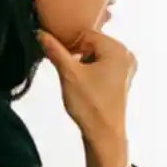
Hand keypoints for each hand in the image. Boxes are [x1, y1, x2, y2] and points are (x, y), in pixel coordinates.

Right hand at [38, 28, 136, 166]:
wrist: (104, 134)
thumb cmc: (90, 103)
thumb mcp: (68, 74)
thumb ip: (54, 50)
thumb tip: (40, 32)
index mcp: (117, 49)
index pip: (87, 33)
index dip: (68, 40)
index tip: (54, 50)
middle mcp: (126, 55)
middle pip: (93, 42)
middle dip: (75, 50)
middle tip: (60, 61)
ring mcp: (126, 68)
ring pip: (97, 54)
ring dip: (81, 60)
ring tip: (69, 73)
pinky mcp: (122, 79)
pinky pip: (103, 65)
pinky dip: (90, 68)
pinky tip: (80, 80)